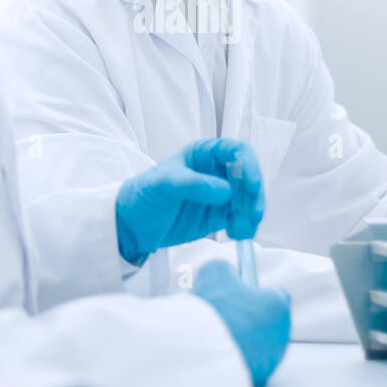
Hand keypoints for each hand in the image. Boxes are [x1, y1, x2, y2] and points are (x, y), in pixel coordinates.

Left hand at [115, 138, 263, 264]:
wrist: (133, 226)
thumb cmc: (144, 195)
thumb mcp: (163, 185)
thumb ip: (193, 185)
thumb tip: (225, 191)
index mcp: (204, 154)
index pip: (237, 151)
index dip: (250, 166)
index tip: (251, 186)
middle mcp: (216, 171)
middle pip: (249, 177)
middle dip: (254, 196)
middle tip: (252, 215)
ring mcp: (220, 194)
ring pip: (248, 200)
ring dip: (251, 215)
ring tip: (241, 231)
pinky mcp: (220, 215)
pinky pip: (241, 218)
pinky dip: (245, 226)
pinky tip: (237, 235)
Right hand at [192, 260, 290, 386]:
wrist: (202, 350)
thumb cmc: (214, 308)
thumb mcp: (215, 272)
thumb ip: (226, 269)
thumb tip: (226, 274)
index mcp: (278, 306)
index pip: (276, 295)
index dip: (255, 292)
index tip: (238, 292)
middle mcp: (281, 334)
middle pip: (266, 321)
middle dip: (247, 317)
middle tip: (222, 314)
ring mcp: (270, 360)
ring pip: (257, 344)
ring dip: (241, 339)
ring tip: (215, 335)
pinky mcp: (256, 379)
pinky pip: (247, 364)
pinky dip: (235, 359)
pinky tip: (216, 353)